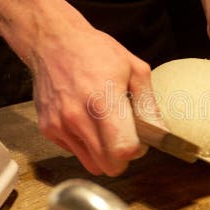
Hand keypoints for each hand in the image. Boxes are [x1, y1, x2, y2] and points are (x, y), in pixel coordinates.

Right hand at [0, 0, 162, 175]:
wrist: (52, 42)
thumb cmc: (95, 51)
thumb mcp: (133, 69)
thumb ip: (148, 104)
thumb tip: (161, 132)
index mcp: (103, 101)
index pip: (122, 151)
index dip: (136, 151)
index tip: (139, 139)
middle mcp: (78, 118)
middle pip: (108, 166)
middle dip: (122, 158)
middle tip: (125, 136)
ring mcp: (60, 126)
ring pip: (91, 164)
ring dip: (104, 154)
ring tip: (105, 126)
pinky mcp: (48, 129)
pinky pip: (75, 152)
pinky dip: (86, 144)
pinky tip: (87, 120)